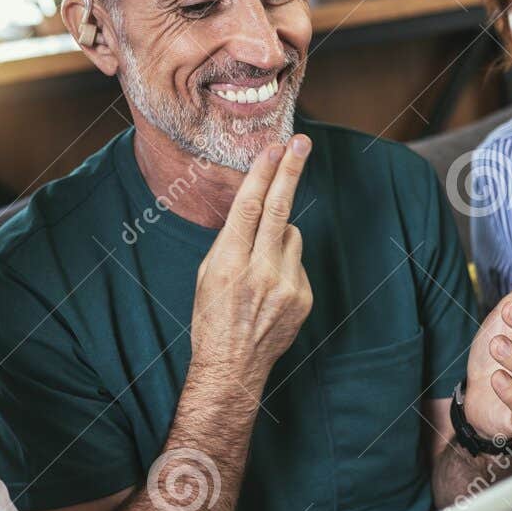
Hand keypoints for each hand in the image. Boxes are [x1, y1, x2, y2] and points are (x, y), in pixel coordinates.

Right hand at [189, 136, 313, 387]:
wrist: (232, 367)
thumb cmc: (212, 318)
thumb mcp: (208, 275)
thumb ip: (231, 242)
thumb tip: (254, 208)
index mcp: (229, 264)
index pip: (249, 208)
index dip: (263, 174)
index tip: (274, 148)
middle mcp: (260, 272)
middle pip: (279, 210)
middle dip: (290, 172)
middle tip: (301, 143)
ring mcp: (286, 286)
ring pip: (291, 235)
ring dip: (279, 237)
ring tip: (260, 265)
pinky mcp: (303, 297)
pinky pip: (297, 262)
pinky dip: (286, 264)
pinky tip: (270, 288)